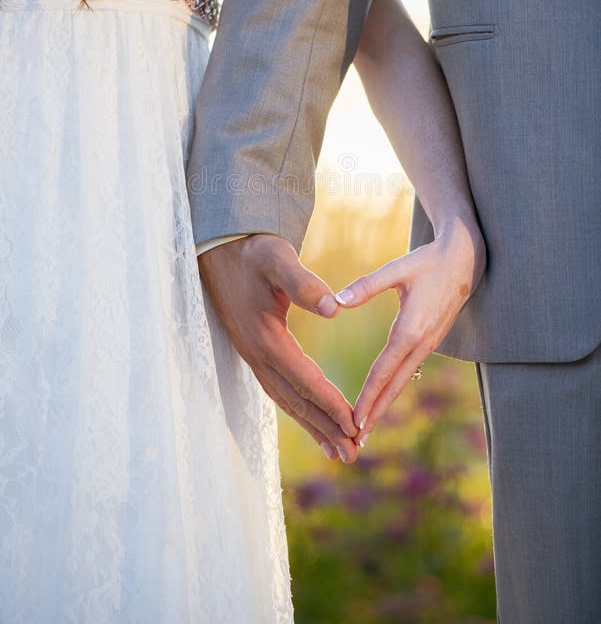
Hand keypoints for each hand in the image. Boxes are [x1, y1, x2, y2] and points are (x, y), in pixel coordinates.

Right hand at [198, 234, 358, 462]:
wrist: (222, 247)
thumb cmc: (254, 251)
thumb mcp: (278, 259)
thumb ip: (303, 283)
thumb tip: (334, 308)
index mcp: (266, 338)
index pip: (305, 380)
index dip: (330, 404)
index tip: (355, 426)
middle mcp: (257, 354)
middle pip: (296, 400)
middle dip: (325, 428)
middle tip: (353, 454)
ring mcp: (252, 356)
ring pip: (286, 400)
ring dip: (313, 426)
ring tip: (338, 451)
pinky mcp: (254, 351)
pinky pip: (279, 389)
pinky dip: (298, 409)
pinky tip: (312, 420)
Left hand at [335, 217, 485, 445]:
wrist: (466, 259)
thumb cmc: (428, 262)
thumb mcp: (397, 269)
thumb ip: (366, 286)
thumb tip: (336, 301)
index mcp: (411, 329)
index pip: (384, 371)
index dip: (368, 397)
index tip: (354, 420)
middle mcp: (422, 343)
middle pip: (395, 386)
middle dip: (376, 413)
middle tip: (356, 440)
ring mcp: (429, 344)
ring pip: (403, 381)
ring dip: (384, 405)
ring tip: (366, 429)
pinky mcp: (431, 341)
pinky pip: (410, 371)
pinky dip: (394, 388)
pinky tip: (383, 399)